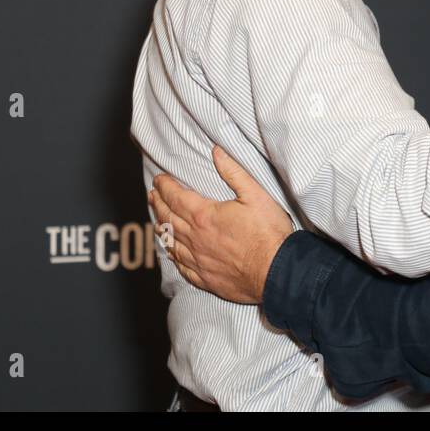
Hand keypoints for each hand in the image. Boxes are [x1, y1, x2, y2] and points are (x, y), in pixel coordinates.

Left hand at [149, 146, 293, 304]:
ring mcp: (199, 260)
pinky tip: (171, 253)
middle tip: (152, 195)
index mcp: (205, 216)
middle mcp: (196, 239)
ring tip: (157, 220)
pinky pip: (181, 267)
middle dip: (158, 204)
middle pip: (168, 218)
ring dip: (161, 228)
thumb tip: (217, 152)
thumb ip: (233, 172)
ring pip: (171, 243)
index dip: (164, 186)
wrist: (277, 272)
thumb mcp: (255, 195)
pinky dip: (173, 256)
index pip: (176, 197)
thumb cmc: (268, 233)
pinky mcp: (205, 278)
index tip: (159, 179)